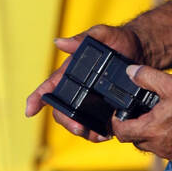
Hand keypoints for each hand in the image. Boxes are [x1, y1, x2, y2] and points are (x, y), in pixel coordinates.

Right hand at [25, 22, 144, 141]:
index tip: (29, 111)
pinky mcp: (105, 109)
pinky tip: (107, 134)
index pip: (49, 86)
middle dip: (66, 121)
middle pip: (62, 110)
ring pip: (77, 122)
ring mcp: (90, 101)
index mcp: (71, 72)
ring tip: (96, 135)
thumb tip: (59, 42)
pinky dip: (98, 133)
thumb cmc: (118, 39)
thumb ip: (83, 38)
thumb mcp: (103, 34)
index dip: (36, 98)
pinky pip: (96, 125)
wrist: (142, 50)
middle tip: (78, 128)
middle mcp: (77, 89)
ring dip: (83, 131)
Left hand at [110, 65, 171, 162]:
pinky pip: (169, 151)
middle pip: (136, 140)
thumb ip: (148, 77)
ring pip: (153, 146)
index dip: (116, 121)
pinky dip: (169, 140)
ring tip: (163, 117)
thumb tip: (131, 72)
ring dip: (153, 134)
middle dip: (135, 127)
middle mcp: (159, 147)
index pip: (121, 132)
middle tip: (142, 112)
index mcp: (151, 131)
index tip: (120, 112)